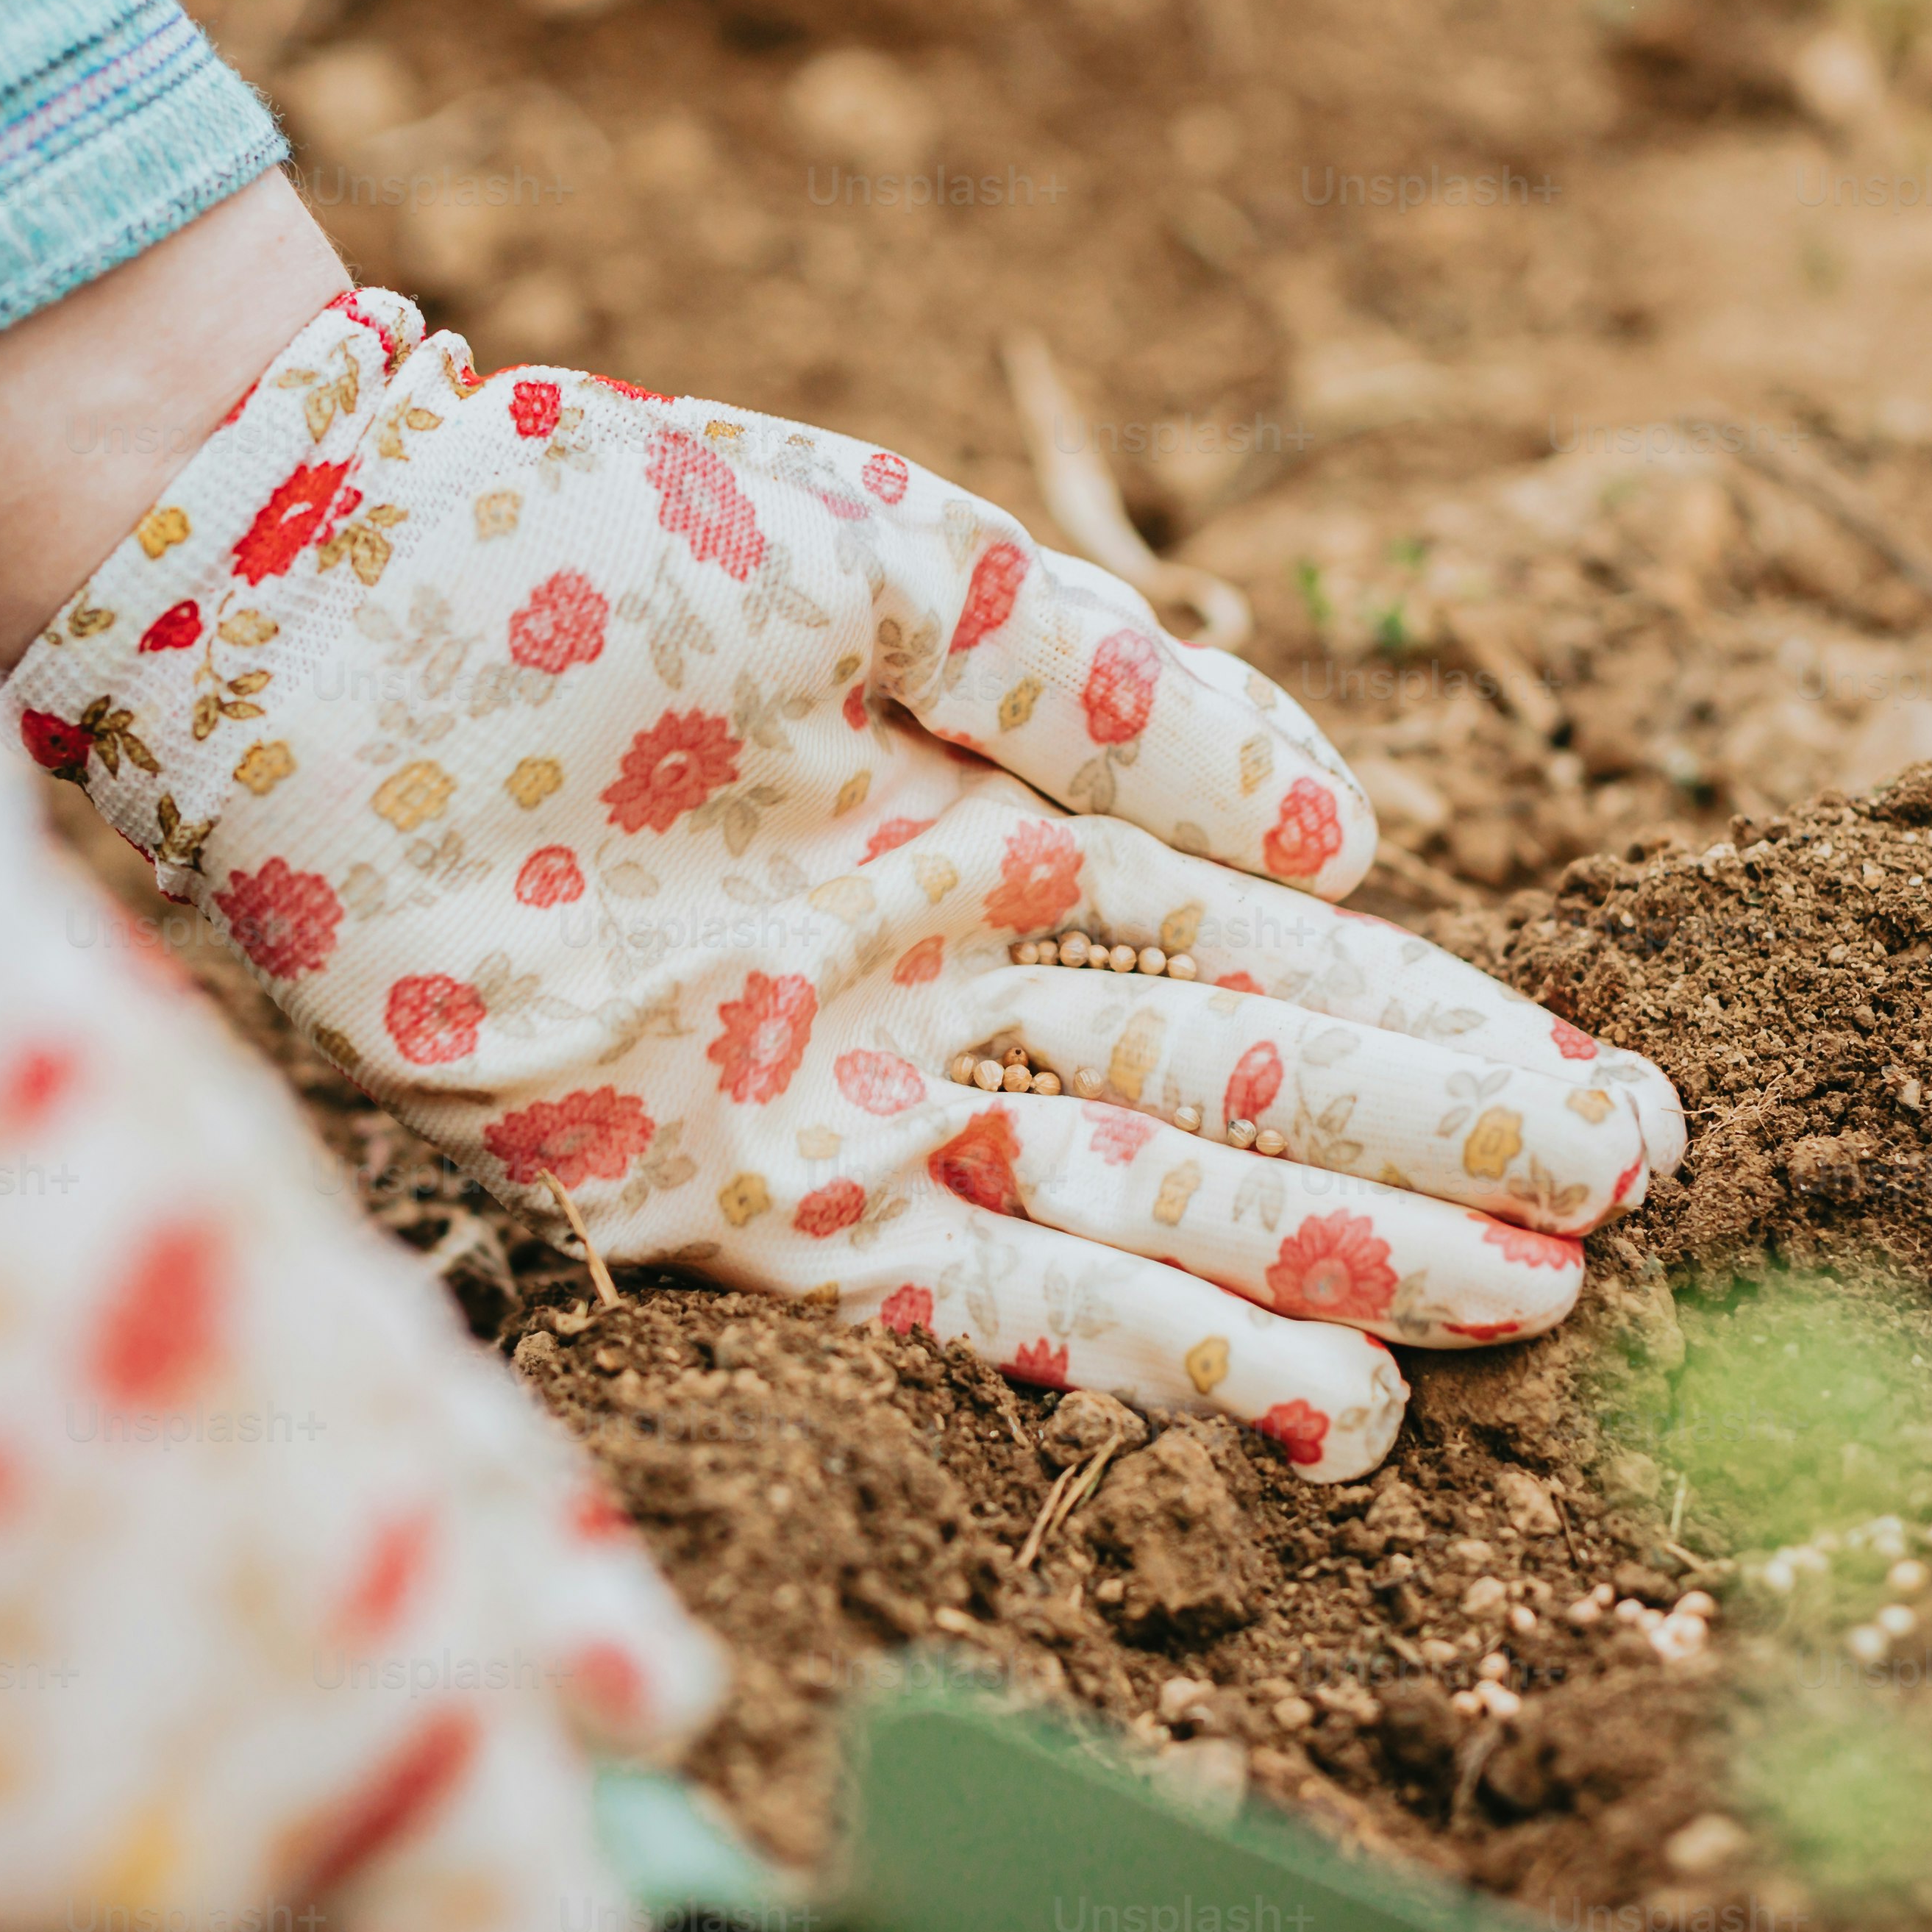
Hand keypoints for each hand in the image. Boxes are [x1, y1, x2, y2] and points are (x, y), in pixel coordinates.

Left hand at [5, 291, 1683, 1479]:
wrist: (323, 615)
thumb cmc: (602, 541)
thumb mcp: (899, 571)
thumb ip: (1110, 694)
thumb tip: (1346, 829)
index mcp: (1000, 821)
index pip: (1265, 951)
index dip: (1431, 1030)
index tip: (1603, 1100)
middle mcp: (944, 980)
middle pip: (1228, 1098)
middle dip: (1417, 1164)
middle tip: (1608, 1233)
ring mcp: (842, 1097)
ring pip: (1129, 1211)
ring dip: (1309, 1277)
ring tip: (1496, 1331)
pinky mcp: (718, 1197)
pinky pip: (958, 1297)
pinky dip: (1120, 1346)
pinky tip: (1285, 1390)